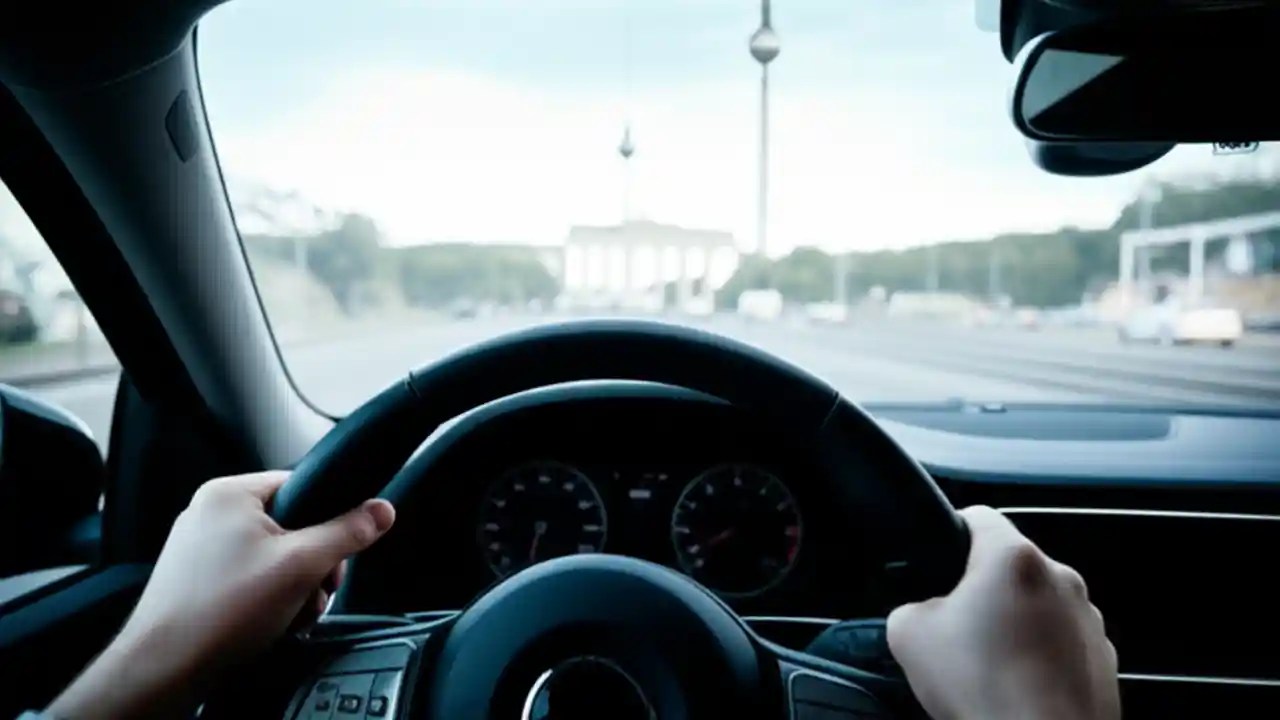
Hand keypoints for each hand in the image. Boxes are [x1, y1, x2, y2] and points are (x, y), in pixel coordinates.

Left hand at [47, 471, 395, 719]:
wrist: (165, 668)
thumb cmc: (220, 612)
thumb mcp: (302, 566)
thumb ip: (347, 533)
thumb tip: (382, 510)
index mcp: (228, 493)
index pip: (300, 486)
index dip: (328, 519)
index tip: (337, 552)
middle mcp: (208, 513)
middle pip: (290, 524)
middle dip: (311, 564)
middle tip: (313, 590)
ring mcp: (197, 548)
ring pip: (271, 556)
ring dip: (293, 586)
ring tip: (289, 612)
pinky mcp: (194, 579)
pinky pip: (247, 576)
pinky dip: (266, 597)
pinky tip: (270, 621)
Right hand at [887, 506, 1118, 719]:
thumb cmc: (982, 687)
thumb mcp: (908, 635)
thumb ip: (911, 606)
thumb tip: (925, 613)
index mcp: (1013, 558)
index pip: (978, 516)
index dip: (952, 533)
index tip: (941, 560)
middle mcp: (1061, 578)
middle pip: (1010, 567)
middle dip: (983, 592)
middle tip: (957, 630)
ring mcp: (1089, 620)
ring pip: (1038, 606)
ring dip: (1015, 624)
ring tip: (990, 667)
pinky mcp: (1105, 659)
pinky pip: (1062, 643)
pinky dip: (1041, 657)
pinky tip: (1017, 688)